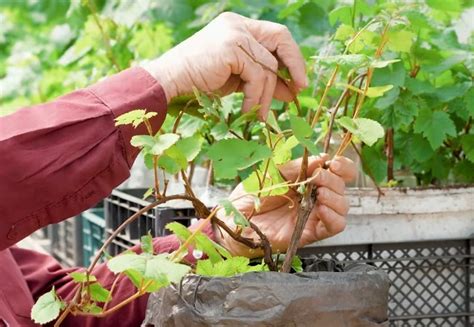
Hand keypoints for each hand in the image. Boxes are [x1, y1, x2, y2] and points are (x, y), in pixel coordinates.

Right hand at [142, 12, 306, 119]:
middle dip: (294, 65)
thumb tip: (291, 91)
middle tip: (300, 90)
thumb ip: (263, 80)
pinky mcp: (232, 47)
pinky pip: (257, 76)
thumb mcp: (238, 79)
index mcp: (238, 26)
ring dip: (267, 95)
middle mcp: (238, 24)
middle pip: (280, 38)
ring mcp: (235, 33)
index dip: (291, 56)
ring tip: (260, 115)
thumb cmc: (199, 81)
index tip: (299, 80)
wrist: (170, 81)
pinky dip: (255, 97)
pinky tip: (247, 110)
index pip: (276, 35)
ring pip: (268, 65)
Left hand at [215, 154, 356, 257]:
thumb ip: (296, 168)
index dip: (343, 167)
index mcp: (307, 181)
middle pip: (341, 189)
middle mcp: (314, 198)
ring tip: (320, 193)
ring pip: (342, 207)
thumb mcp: (272, 175)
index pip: (337, 173)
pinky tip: (322, 209)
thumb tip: (321, 157)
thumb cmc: (250, 196)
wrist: (234, 221)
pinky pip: (333, 227)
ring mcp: (312, 216)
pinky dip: (333, 217)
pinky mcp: (309, 233)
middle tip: (317, 178)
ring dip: (336, 198)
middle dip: (334, 180)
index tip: (334, 162)